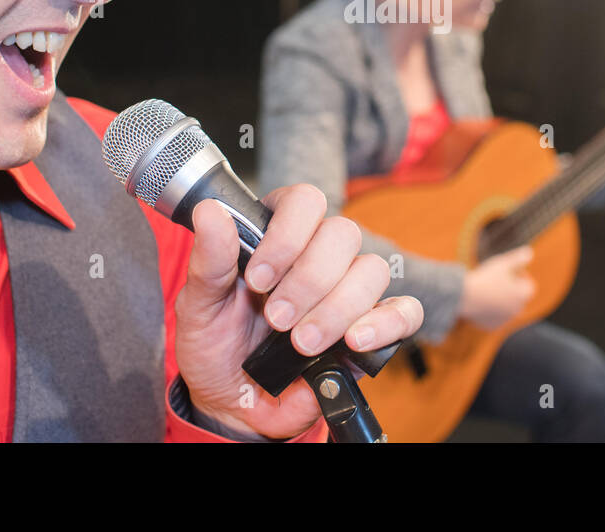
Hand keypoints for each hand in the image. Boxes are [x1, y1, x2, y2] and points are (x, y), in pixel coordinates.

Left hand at [173, 184, 423, 438]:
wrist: (232, 403)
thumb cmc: (216, 345)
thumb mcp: (199, 305)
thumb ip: (209, 260)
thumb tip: (209, 212)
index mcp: (280, 235)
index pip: (304, 201)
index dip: (288, 235)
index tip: (259, 278)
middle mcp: (320, 255)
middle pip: (343, 234)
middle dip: (309, 280)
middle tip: (277, 319)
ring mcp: (350, 290)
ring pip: (371, 271)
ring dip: (336, 308)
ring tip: (302, 344)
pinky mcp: (374, 328)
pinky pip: (404, 312)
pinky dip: (385, 324)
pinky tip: (353, 342)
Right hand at [458, 246, 535, 329]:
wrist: (464, 297)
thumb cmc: (485, 278)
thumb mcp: (503, 264)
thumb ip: (518, 259)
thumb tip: (530, 252)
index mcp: (523, 295)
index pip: (529, 285)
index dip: (520, 276)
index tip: (508, 272)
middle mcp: (517, 310)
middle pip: (518, 298)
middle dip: (511, 290)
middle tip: (496, 280)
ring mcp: (505, 320)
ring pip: (506, 308)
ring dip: (502, 301)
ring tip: (487, 290)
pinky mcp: (492, 326)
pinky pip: (495, 318)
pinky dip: (491, 312)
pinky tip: (481, 302)